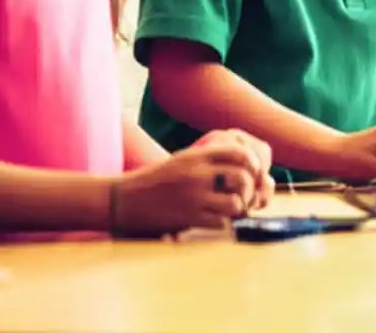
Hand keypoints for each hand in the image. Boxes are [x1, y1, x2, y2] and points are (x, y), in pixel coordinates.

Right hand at [112, 144, 263, 234]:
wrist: (122, 199)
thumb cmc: (156, 181)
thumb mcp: (182, 161)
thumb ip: (210, 161)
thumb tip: (246, 168)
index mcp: (197, 156)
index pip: (240, 153)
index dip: (253, 164)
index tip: (253, 175)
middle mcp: (197, 173)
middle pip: (243, 177)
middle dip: (249, 190)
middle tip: (244, 198)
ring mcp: (193, 196)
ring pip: (236, 202)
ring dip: (238, 209)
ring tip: (230, 211)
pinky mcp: (187, 217)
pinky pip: (221, 221)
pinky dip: (223, 223)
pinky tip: (214, 220)